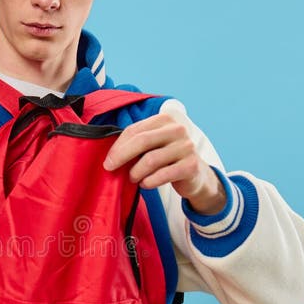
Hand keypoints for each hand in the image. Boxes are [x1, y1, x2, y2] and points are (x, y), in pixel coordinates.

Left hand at [103, 113, 226, 214]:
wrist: (195, 175)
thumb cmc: (167, 158)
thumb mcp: (153, 145)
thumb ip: (135, 144)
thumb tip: (110, 156)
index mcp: (165, 119)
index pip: (135, 130)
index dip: (118, 146)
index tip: (108, 160)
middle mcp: (178, 129)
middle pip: (142, 141)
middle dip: (122, 156)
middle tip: (111, 168)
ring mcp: (186, 147)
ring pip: (150, 160)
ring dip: (135, 172)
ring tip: (133, 178)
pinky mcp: (191, 166)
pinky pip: (162, 175)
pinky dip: (149, 182)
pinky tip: (144, 184)